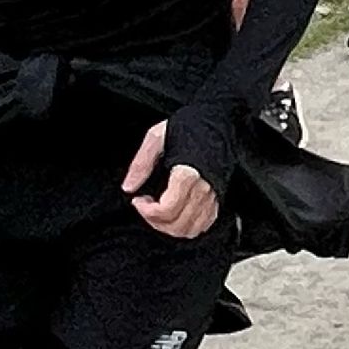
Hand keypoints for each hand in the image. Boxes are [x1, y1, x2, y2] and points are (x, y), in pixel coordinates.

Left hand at [123, 121, 219, 238]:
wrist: (218, 119)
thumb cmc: (190, 124)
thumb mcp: (157, 136)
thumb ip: (141, 163)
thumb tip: (129, 186)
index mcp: (188, 173)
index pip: (167, 209)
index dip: (148, 212)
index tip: (138, 201)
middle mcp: (204, 188)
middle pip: (178, 224)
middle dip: (156, 222)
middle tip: (146, 208)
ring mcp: (214, 194)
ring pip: (192, 229)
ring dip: (171, 228)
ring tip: (160, 213)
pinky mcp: (219, 196)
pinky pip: (206, 223)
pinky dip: (189, 226)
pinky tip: (177, 214)